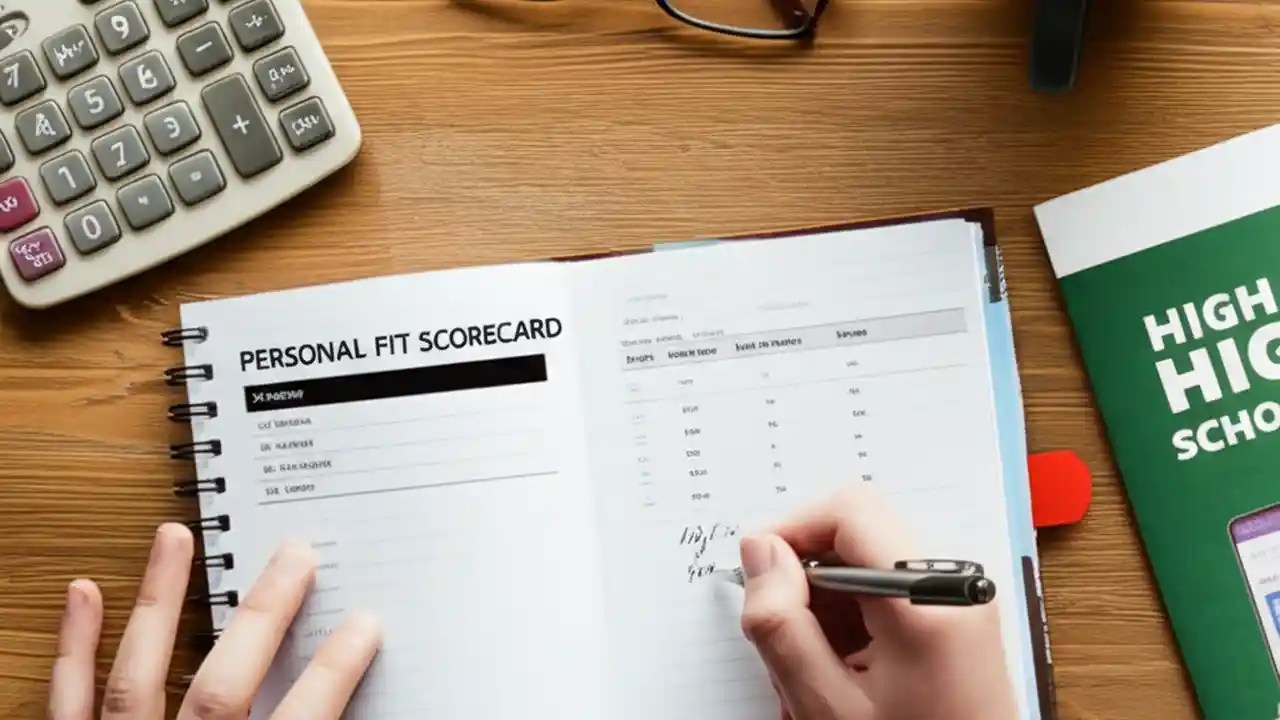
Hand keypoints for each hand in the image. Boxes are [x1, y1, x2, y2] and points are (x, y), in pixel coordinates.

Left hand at [48, 523, 380, 719]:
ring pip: (138, 677)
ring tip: (173, 536)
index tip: (364, 624)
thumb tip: (366, 708)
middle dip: (262, 618)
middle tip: (294, 557)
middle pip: (224, 687)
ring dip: (158, 602)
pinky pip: (66, 705)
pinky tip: (85, 593)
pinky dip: (74, 648)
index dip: (334, 671)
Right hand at [739, 486, 1017, 719]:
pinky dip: (854, 621)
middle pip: (859, 533)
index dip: (792, 528)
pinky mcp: (960, 622)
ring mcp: (963, 604)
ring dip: (827, 603)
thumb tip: (758, 551)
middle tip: (783, 637)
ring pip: (870, 563)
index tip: (757, 571)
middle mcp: (955, 587)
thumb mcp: (827, 706)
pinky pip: (891, 593)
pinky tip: (843, 675)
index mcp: (928, 599)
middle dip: (807, 576)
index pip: (850, 511)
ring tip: (813, 672)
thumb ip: (782, 622)